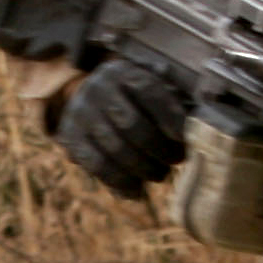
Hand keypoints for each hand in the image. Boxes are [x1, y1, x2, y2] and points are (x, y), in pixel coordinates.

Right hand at [56, 58, 187, 199]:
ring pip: (116, 149)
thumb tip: (192, 113)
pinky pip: (98, 165)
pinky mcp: (70, 138)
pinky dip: (121, 182)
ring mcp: (81, 113)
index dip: (170, 117)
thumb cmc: (134, 97)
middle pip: (133, 125)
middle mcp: (97, 88)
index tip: (185, 138)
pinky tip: (138, 191)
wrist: (89, 99)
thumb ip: (172, 95)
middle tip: (175, 160)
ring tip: (159, 174)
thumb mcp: (152, 85)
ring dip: (143, 168)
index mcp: (123, 72)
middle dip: (159, 149)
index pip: (150, 92)